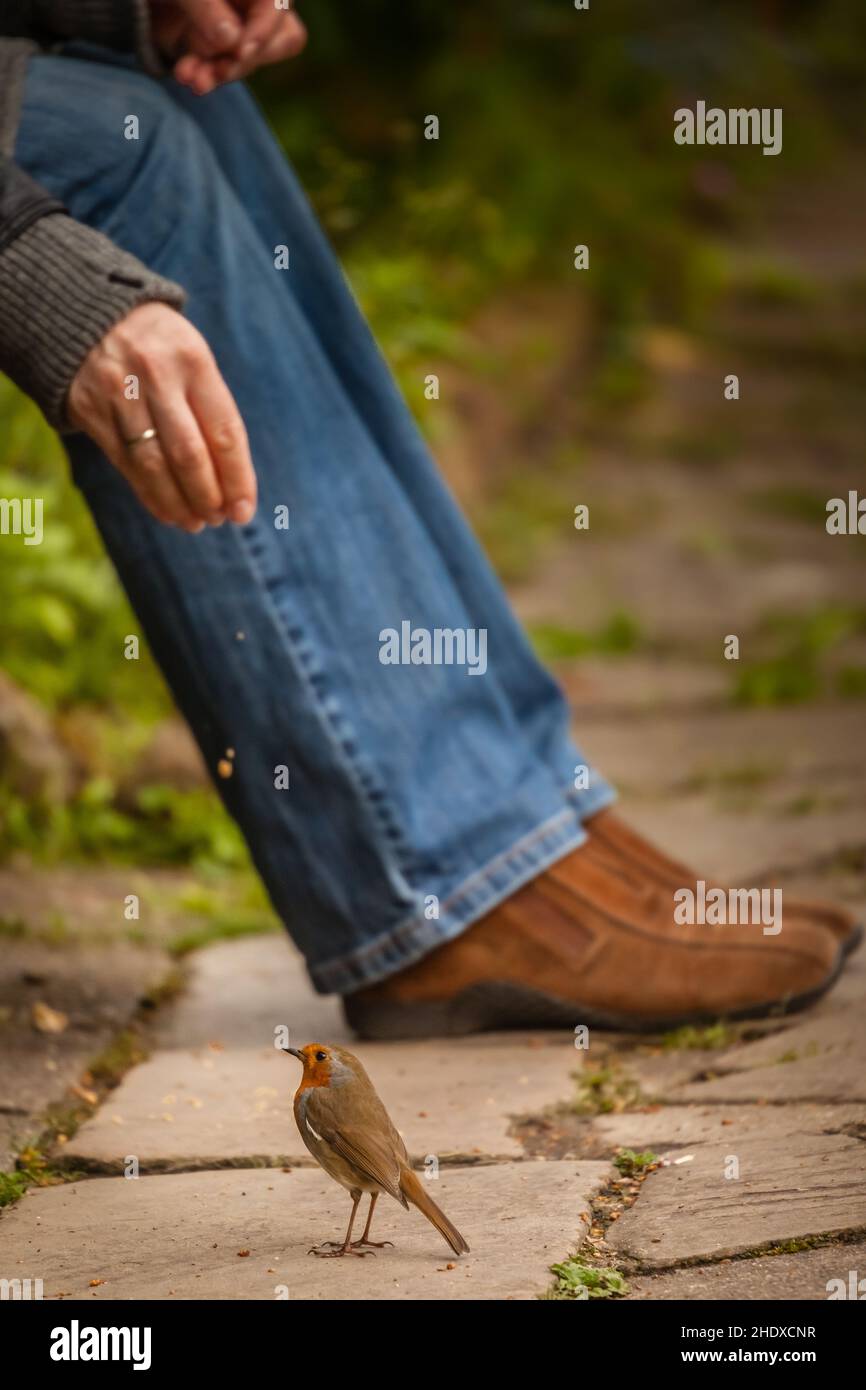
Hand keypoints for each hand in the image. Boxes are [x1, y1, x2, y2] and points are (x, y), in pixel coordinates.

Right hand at [68, 303, 256, 533]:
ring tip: (197, 522)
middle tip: (220, 519)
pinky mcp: (91, 411)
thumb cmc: (159, 346)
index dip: (237, 478)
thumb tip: (233, 480)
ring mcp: (119, 394)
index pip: (224, 431)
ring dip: (180, 503)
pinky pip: (126, 465)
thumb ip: (212, 410)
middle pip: (189, 454)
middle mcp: (155, 376)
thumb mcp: (192, 357)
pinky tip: (169, 513)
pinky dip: (151, 495)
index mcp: (192, 359)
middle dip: (209, 496)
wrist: (85, 312)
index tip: (244, 511)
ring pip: (154, 466)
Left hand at [152, 0, 306, 94]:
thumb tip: (231, 41)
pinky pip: (223, 70)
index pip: (279, 6)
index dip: (264, 31)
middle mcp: (254, 4)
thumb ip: (206, 5)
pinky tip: (185, 75)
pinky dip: (204, 75)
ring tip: (190, 78)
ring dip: (220, 74)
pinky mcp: (220, 50)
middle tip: (219, 71)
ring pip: (249, 61)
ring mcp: (239, 27)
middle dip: (245, 60)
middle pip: (279, 40)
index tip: (239, 51)